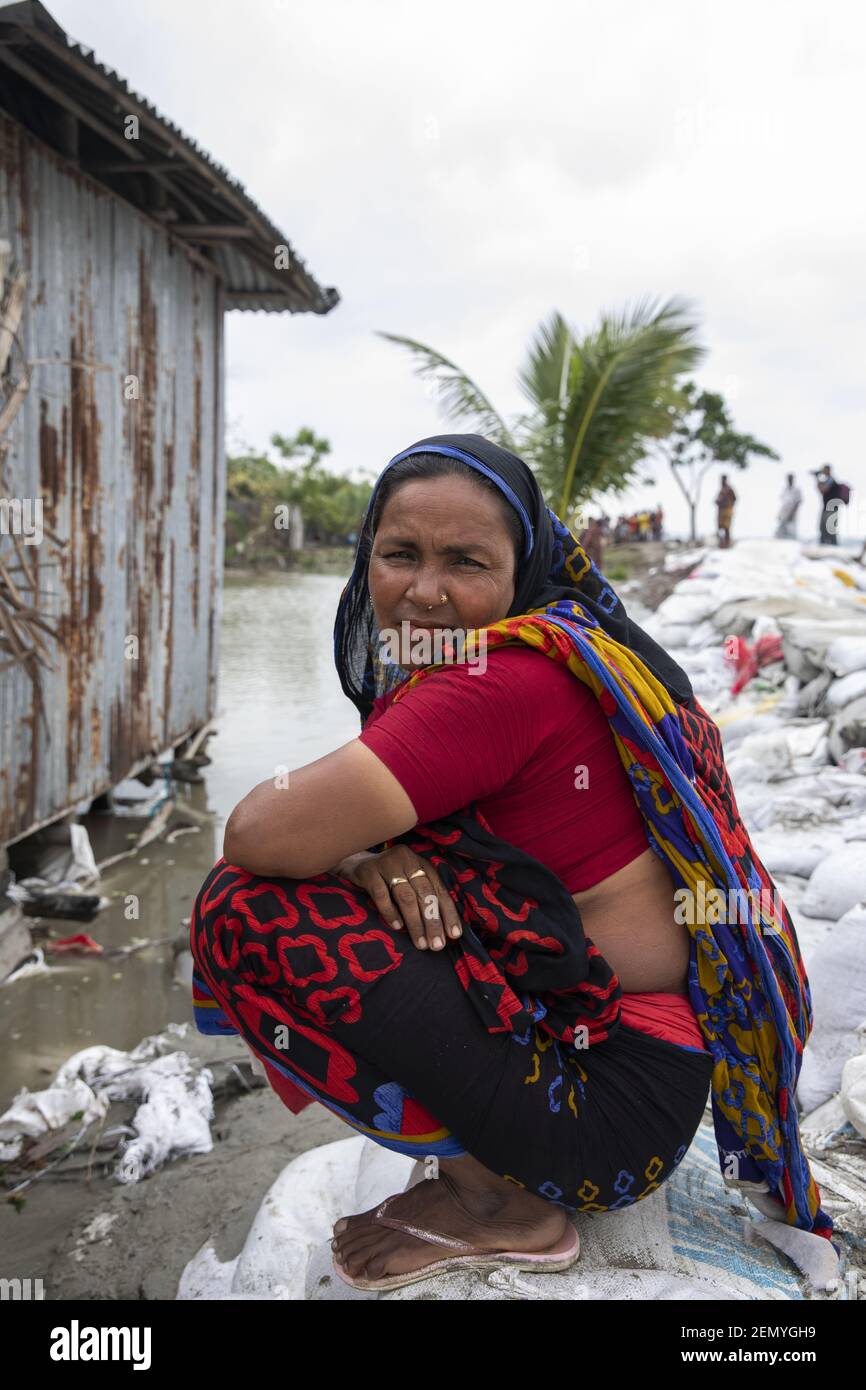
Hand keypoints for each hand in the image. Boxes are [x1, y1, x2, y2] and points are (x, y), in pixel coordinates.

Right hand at [341, 847, 462, 950]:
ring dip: (415, 922)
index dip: (448, 913)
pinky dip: (390, 912)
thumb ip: (424, 898)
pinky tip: (397, 927)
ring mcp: (387, 864)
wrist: (354, 863)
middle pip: (424, 894)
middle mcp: (407, 860)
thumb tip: (443, 930)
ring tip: (420, 943)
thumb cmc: (387, 879)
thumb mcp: (409, 882)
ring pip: (406, 896)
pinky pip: (381, 894)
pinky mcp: (369, 871)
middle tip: (437, 945)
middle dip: (433, 922)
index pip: (439, 890)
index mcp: (422, 864)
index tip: (454, 935)